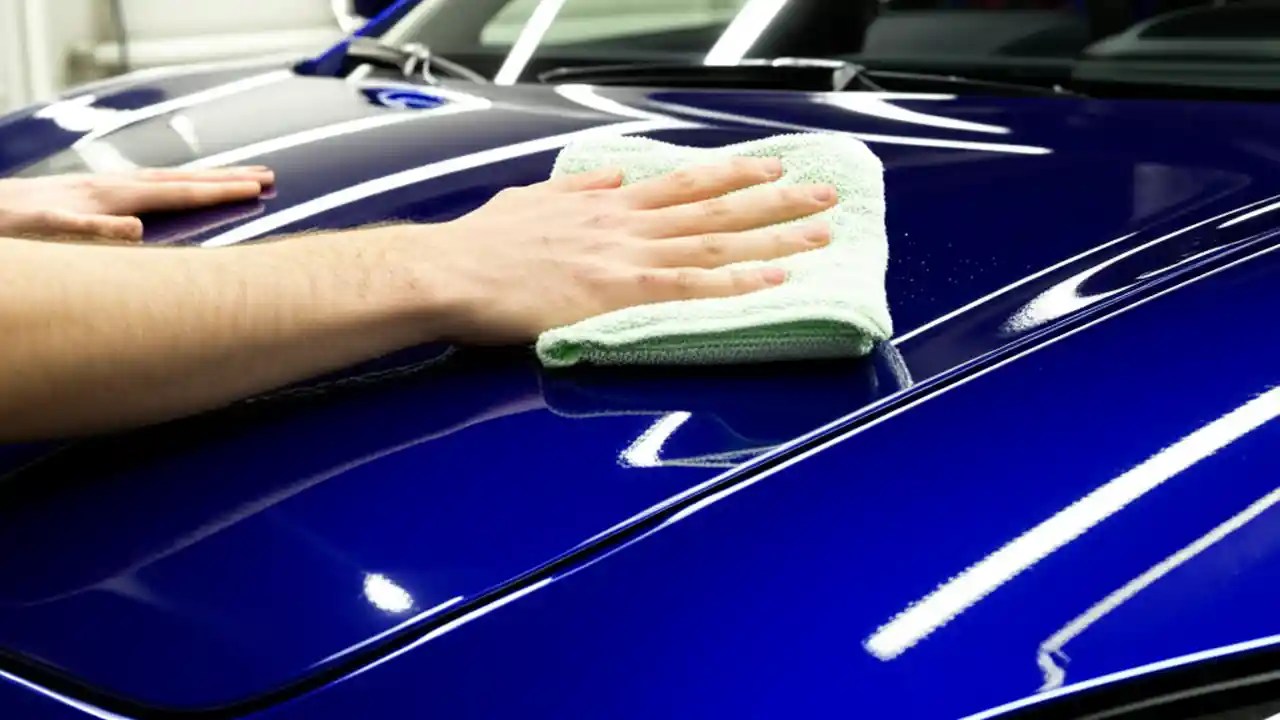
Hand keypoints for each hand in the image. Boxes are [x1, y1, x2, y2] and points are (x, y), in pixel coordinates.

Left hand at [0, 166, 273, 241]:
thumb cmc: (6, 230)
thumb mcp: (46, 234)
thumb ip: (90, 231)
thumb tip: (136, 230)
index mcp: (107, 197)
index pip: (176, 193)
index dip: (220, 191)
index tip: (259, 188)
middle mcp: (107, 187)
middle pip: (178, 179)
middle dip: (226, 177)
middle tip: (267, 174)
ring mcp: (97, 190)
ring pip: (163, 181)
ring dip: (203, 180)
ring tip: (235, 178)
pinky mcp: (86, 199)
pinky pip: (144, 192)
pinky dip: (172, 190)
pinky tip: (177, 195)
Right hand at [413, 157, 836, 342]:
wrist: (451, 271)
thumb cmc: (481, 245)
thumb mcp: (531, 200)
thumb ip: (576, 189)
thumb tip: (612, 179)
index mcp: (606, 204)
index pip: (685, 185)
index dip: (733, 177)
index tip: (771, 171)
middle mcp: (627, 223)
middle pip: (716, 209)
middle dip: (776, 202)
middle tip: (824, 195)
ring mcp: (628, 256)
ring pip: (716, 243)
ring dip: (774, 237)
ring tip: (821, 233)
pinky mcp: (619, 293)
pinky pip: (693, 286)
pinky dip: (738, 281)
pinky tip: (775, 277)